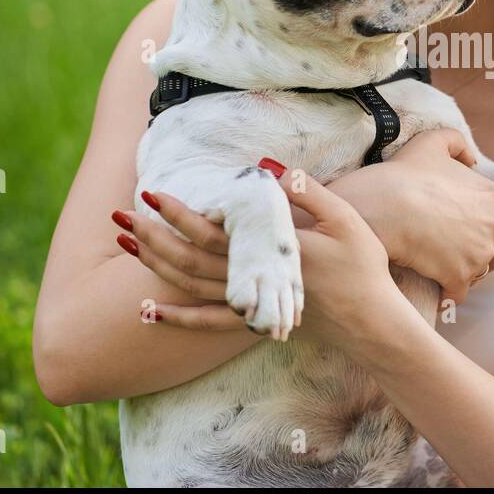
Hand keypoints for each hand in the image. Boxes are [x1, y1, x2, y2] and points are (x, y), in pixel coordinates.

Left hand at [113, 172, 399, 348]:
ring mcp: (251, 305)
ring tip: (126, 244)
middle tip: (120, 216)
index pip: (212, 232)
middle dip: (152, 237)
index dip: (178, 214)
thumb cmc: (364, 267)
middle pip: (188, 259)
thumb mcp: (346, 220)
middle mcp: (253, 281)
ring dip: (155, 267)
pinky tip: (147, 311)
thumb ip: (309, 193)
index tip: (150, 195)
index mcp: (271, 252)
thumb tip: (270, 169)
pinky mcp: (255, 322)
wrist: (373, 323)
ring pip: (190, 287)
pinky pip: (207, 323)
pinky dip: (175, 318)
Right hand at [327, 128, 493, 306]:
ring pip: (480, 273)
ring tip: (443, 263)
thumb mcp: (433, 143)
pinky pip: (458, 293)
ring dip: (466, 272)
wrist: (385, 207)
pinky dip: (448, 294)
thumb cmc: (406, 175)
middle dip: (487, 255)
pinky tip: (436, 292)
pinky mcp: (458, 276)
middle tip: (462, 250)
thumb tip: (471, 159)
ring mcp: (479, 255)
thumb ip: (458, 144)